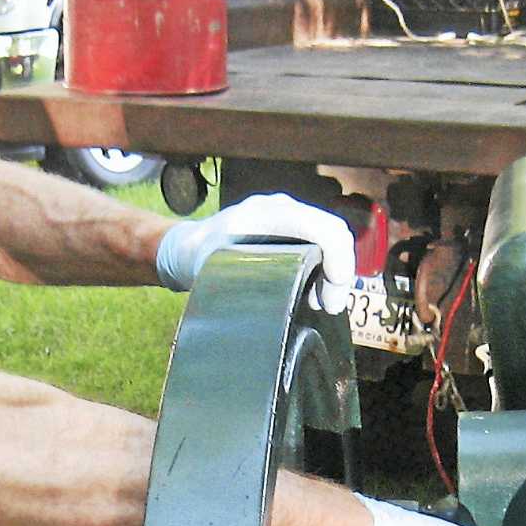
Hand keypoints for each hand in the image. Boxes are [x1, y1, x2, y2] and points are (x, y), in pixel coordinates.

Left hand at [154, 193, 358, 311]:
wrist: (186, 247)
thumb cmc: (196, 257)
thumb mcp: (213, 273)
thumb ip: (239, 287)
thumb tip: (265, 317)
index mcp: (265, 214)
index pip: (322, 228)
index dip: (339, 262)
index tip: (330, 299)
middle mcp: (281, 208)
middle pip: (333, 232)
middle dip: (340, 273)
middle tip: (327, 306)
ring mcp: (287, 215)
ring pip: (330, 238)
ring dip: (334, 272)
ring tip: (320, 302)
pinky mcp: (289, 227)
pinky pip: (320, 241)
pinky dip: (325, 268)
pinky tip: (313, 292)